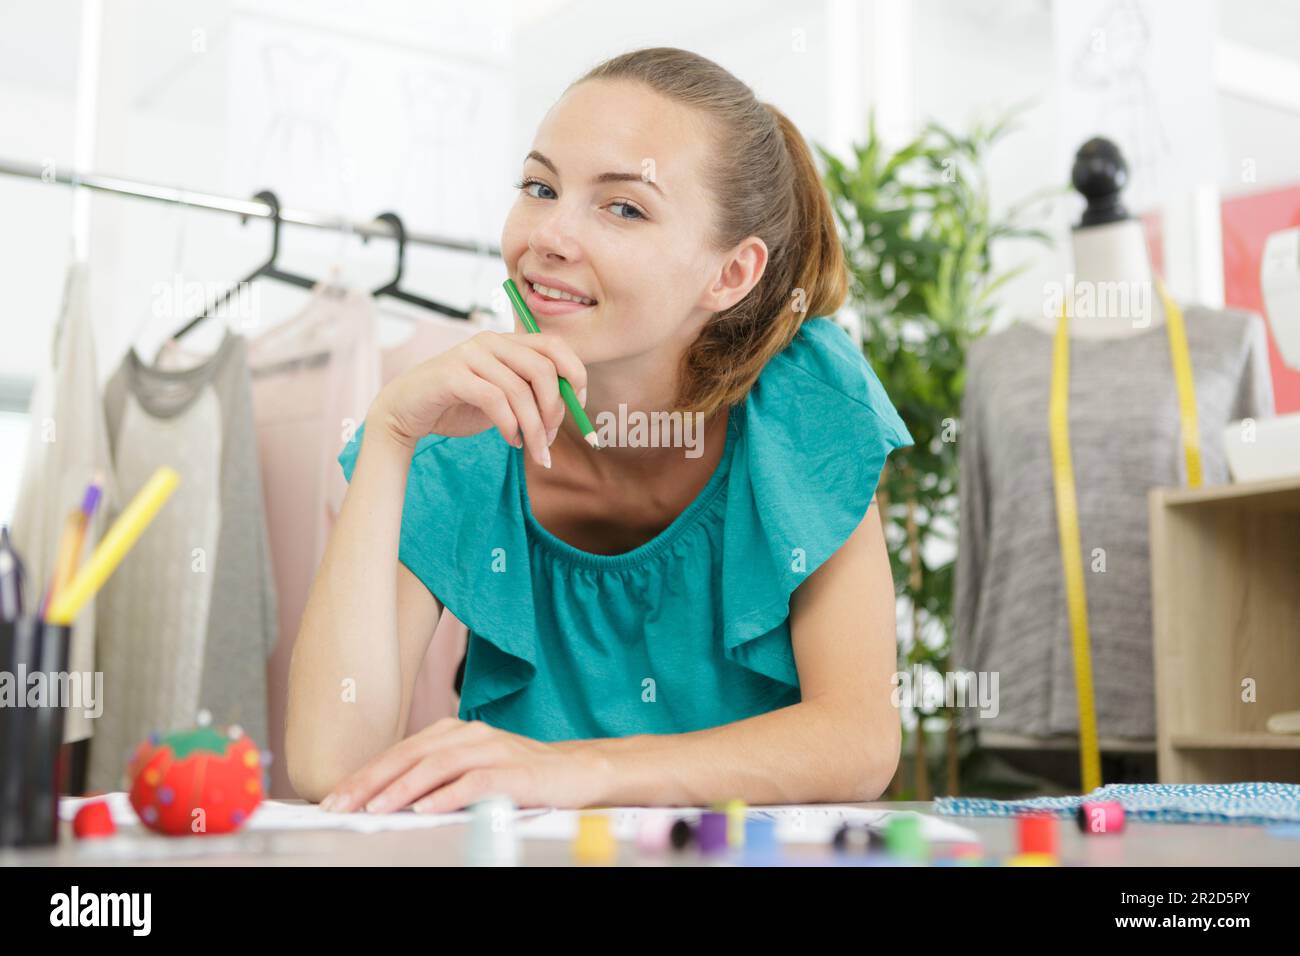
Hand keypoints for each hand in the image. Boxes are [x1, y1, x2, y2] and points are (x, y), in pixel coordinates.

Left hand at [317, 719, 611, 813]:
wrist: (576, 772)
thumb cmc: (518, 775)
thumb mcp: (470, 770)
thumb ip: (433, 777)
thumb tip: (382, 798)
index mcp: (453, 731)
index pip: (400, 752)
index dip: (364, 774)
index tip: (334, 798)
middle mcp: (469, 733)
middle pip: (411, 754)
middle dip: (371, 781)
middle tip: (342, 805)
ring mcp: (493, 749)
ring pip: (438, 764)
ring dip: (402, 788)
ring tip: (375, 809)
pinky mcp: (513, 770)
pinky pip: (474, 781)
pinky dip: (446, 795)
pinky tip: (424, 809)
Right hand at [372, 330, 587, 468]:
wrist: (406, 413)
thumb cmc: (458, 406)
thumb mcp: (503, 397)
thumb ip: (531, 394)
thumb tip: (571, 406)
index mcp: (506, 342)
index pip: (554, 346)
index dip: (575, 374)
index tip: (579, 406)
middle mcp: (490, 341)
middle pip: (543, 370)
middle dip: (554, 410)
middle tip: (550, 440)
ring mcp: (469, 355)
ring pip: (520, 390)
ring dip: (534, 428)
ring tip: (533, 450)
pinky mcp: (452, 375)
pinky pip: (495, 400)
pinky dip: (510, 425)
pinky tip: (510, 440)